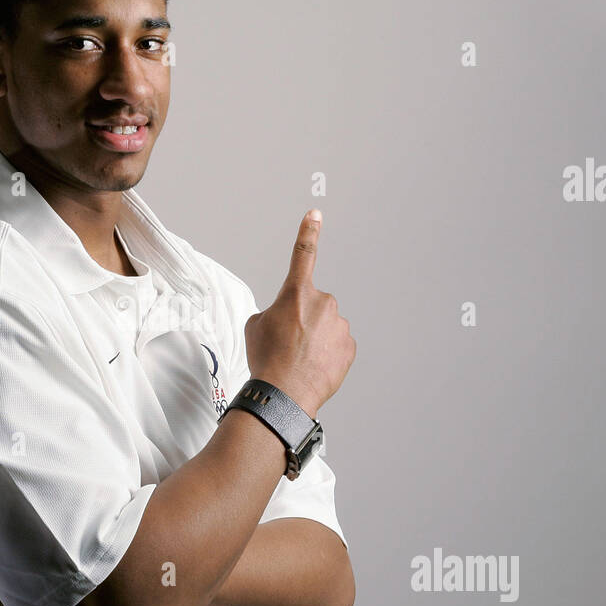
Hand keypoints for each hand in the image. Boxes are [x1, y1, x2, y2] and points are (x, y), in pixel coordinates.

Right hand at [245, 209, 355, 417]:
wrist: (284, 392)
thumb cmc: (266, 359)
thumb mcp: (255, 327)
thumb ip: (273, 312)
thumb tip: (285, 319)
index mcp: (296, 292)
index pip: (303, 253)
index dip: (308, 231)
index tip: (315, 214)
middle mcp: (322, 302)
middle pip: (313, 305)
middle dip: (303, 319)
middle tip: (287, 343)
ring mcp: (339, 325)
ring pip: (327, 326)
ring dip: (315, 338)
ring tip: (298, 359)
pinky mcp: (350, 346)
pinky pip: (338, 345)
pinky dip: (327, 354)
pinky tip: (313, 367)